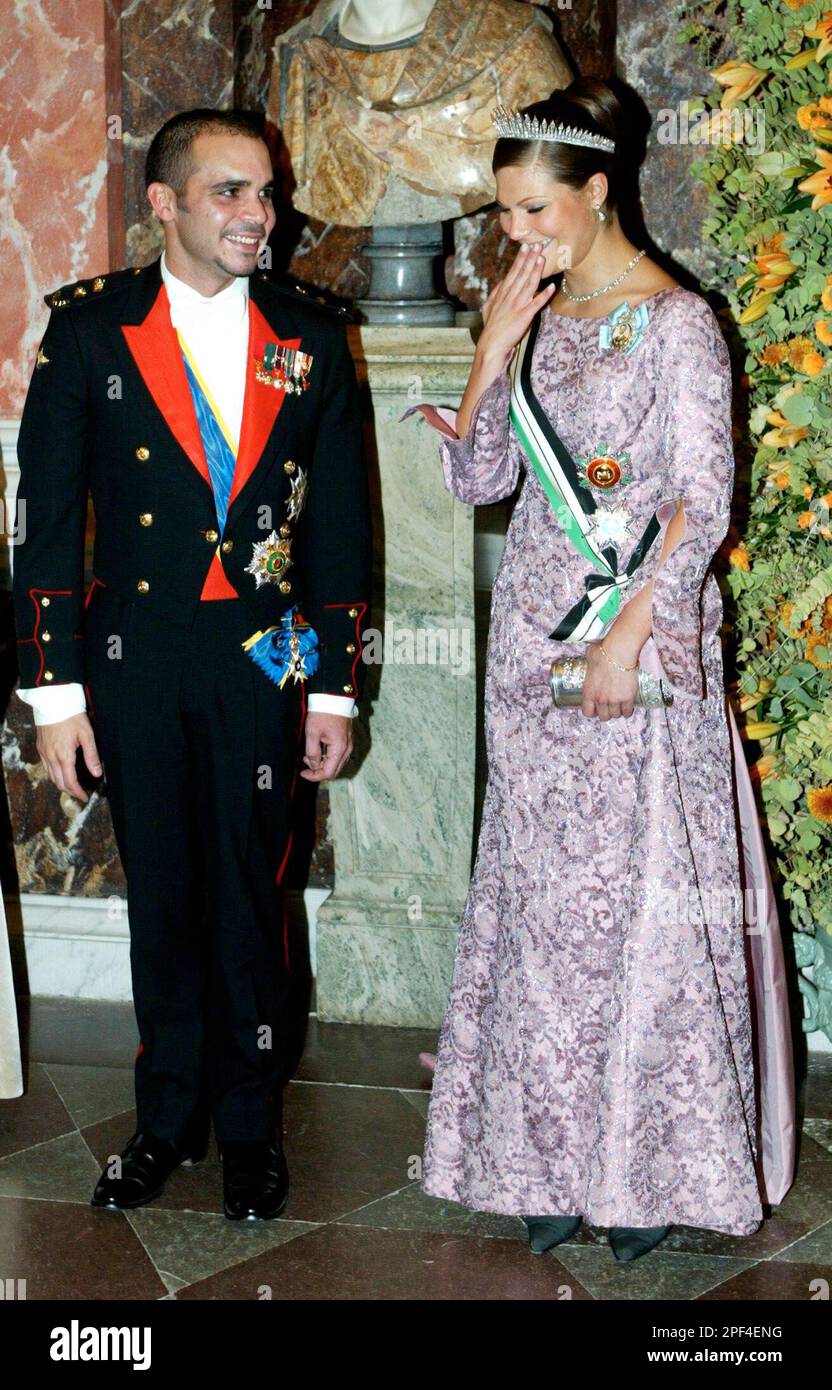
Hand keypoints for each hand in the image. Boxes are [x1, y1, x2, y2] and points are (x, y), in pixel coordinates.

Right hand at [36, 713, 102, 801]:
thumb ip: (92, 755)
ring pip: (51, 776)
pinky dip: (54, 775)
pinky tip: (61, 773)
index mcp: (64, 755)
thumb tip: (97, 773)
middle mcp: (51, 757)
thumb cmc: (72, 716)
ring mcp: (44, 752)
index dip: (78, 792)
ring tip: (72, 787)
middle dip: (70, 791)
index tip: (85, 797)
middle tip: (80, 794)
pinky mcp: (40, 747)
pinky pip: (46, 767)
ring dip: (61, 784)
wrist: (53, 702)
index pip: (70, 781)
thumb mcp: (87, 734)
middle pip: (59, 782)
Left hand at [299, 712, 352, 780]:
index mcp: (339, 748)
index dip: (314, 776)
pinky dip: (327, 757)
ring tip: (309, 755)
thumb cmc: (323, 713)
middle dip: (318, 771)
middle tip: (305, 764)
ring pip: (336, 764)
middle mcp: (347, 749)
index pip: (328, 772)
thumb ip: (312, 752)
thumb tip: (312, 765)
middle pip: (334, 771)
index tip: (303, 773)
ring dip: (322, 764)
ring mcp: (349, 745)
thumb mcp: (312, 733)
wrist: (334, 697)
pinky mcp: (347, 740)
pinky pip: (338, 756)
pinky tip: (318, 750)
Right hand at [478, 242, 555, 363]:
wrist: (491, 345)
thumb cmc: (491, 328)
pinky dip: (544, 295)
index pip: (513, 272)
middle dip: (530, 259)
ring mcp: (517, 306)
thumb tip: (501, 283)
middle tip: (537, 244)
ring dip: (536, 271)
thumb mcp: (488, 307)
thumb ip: (495, 293)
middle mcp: (510, 296)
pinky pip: (536, 304)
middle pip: (522, 274)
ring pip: (528, 285)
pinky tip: (552, 287)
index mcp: (503, 293)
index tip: (525, 246)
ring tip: (542, 258)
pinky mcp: (524, 316)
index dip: (520, 259)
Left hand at [580, 641, 638, 721]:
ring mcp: (614, 700)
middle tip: (610, 706)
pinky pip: (627, 712)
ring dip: (617, 711)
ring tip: (620, 706)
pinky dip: (628, 711)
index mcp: (588, 691)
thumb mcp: (590, 658)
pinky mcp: (627, 699)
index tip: (596, 708)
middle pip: (603, 716)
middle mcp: (600, 699)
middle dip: (607, 712)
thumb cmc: (603, 652)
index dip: (593, 711)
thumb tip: (592, 654)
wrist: (618, 652)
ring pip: (615, 715)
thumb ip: (590, 662)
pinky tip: (628, 706)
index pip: (587, 712)